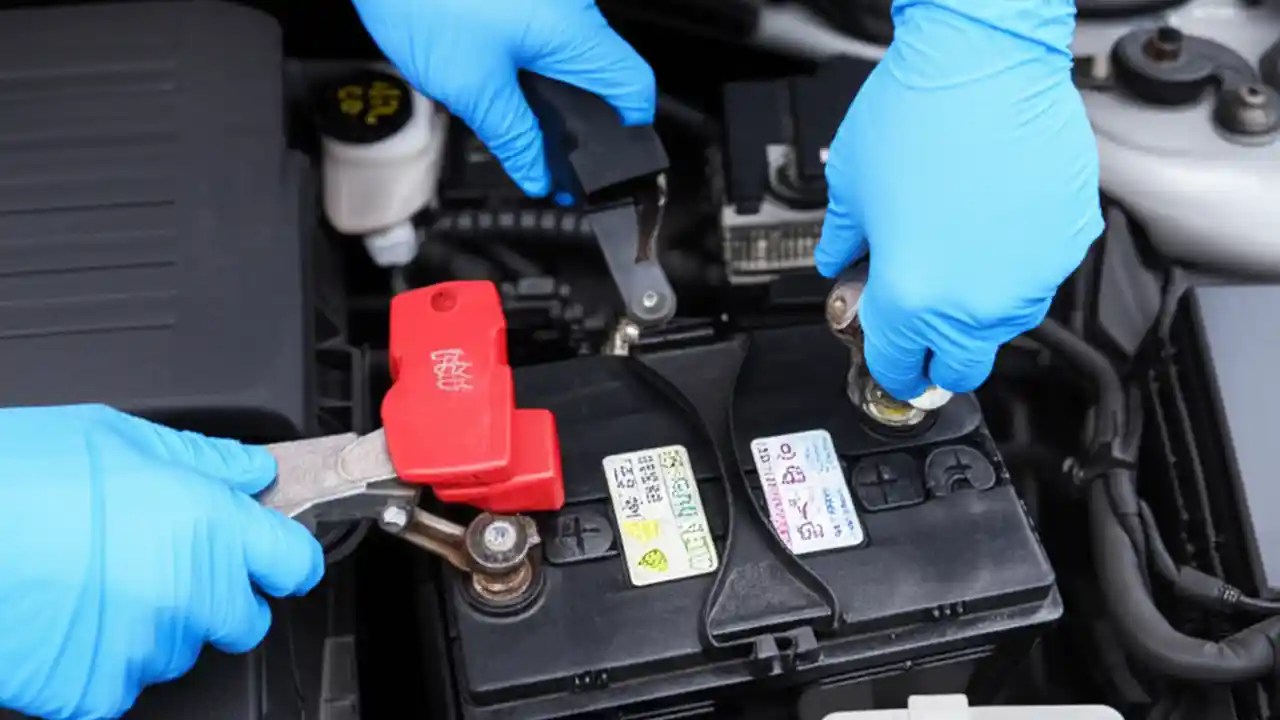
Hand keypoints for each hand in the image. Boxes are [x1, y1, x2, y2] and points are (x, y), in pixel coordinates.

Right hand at [0, 405, 322, 719]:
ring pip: (181, 649)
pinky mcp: (97, 690)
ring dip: (158, 625)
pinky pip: (123, 683)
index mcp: (207, 524)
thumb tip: (250, 471)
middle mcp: (189, 590)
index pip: (293, 563)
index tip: (271, 556)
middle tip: (160, 562)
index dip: (284, 558)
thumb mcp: (115, 437)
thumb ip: (200, 460)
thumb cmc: (14, 477)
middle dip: (217, 595)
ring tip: (96, 582)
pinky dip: (104, 660)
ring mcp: (145, 647)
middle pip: (243, 617)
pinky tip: (70, 619)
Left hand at [353, 0, 655, 196]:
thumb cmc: (423, 0)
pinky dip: (530, 61)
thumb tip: (538, 174)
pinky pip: (543, 30)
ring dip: (550, 89)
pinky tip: (495, 77)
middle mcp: (571, 4)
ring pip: (570, 50)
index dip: (629, 130)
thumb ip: (513, 138)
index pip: (633, 85)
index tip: (608, 159)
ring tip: (514, 117)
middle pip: (602, 70)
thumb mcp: (472, 89)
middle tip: (550, 153)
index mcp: (574, 30)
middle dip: (579, 116)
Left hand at [814, 0, 1103, 400]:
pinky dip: (1015, 265)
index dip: (891, 370)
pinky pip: (1038, 276)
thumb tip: (842, 262)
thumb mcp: (850, 188)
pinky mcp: (1067, 244)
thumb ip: (844, 243)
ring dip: (979, 311)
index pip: (900, 368)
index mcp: (913, 297)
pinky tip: (992, 223)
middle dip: (938, 359)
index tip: (893, 367)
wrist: (985, 64)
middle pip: (961, 369)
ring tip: (957, 257)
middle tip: (924, 332)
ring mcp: (1030, 276)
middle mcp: (976, 301)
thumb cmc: (916, 116)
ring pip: (1005, 324)